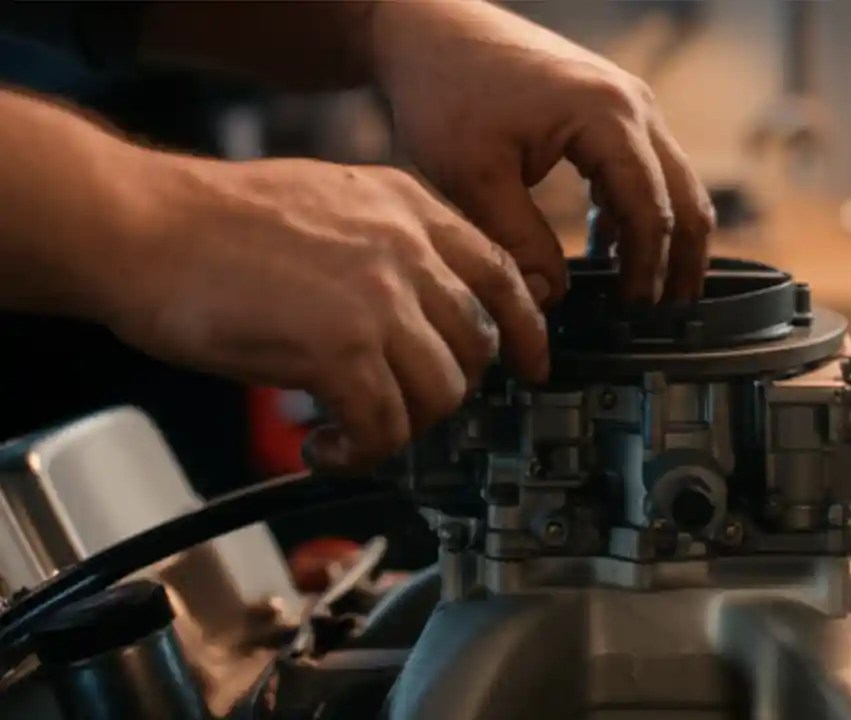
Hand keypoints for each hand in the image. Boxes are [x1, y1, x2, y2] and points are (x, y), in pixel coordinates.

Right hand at [101, 153, 547, 470]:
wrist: (140, 225)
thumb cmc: (214, 222)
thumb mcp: (331, 202)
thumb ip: (388, 246)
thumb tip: (419, 313)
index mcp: (409, 207)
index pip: (502, 275)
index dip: (526, 331)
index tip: (531, 366)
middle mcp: (408, 248)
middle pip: (477, 344)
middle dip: (448, 389)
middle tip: (404, 407)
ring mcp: (380, 297)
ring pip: (442, 391)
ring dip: (403, 427)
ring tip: (355, 431)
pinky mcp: (342, 347)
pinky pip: (385, 426)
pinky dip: (360, 452)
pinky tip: (324, 448)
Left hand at [369, 1, 714, 304]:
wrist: (429, 25)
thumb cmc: (446, 88)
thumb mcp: (472, 176)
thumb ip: (517, 241)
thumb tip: (552, 299)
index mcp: (608, 116)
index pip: (651, 210)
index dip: (647, 270)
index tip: (633, 314)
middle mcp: (633, 104)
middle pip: (687, 197)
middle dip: (682, 262)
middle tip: (668, 319)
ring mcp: (628, 101)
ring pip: (675, 183)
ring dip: (666, 238)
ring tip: (647, 295)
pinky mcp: (611, 107)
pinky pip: (646, 168)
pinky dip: (638, 211)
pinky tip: (609, 251)